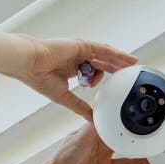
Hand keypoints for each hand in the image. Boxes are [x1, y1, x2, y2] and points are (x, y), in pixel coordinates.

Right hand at [6, 35, 137, 121]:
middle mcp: (77, 58)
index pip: (91, 73)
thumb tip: (90, 118)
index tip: (105, 88)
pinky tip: (128, 59)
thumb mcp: (64, 97)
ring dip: (120, 61)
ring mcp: (80, 50)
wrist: (30, 64)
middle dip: (115, 69)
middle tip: (128, 76)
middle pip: (102, 63)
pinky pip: (104, 50)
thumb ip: (79, 106)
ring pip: (105, 56)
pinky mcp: (83, 45)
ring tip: (134, 65)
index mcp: (71, 69)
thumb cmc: (40, 78)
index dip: (99, 80)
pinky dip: (117, 54)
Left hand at [39, 121, 149, 163]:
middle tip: (147, 127)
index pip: (108, 119)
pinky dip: (133, 163)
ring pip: (122, 147)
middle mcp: (97, 141)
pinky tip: (144, 161)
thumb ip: (93, 129)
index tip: (134, 110)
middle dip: (131, 130)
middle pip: (118, 133)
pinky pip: (122, 163)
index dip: (120, 115)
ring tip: (149, 143)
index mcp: (89, 130)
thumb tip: (104, 116)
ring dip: (135, 146)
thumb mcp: (79, 139)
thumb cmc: (61, 158)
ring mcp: (101, 154)